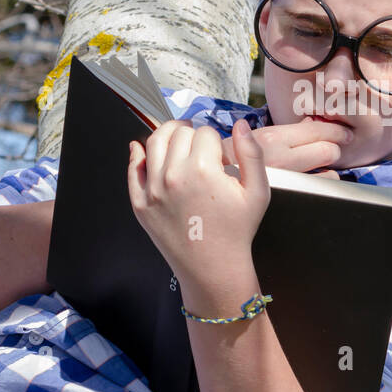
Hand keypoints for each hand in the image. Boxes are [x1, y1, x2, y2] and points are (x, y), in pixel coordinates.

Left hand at [127, 118, 269, 288]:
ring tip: (178, 140)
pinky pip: (133, 169)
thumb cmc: (237, 231)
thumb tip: (241, 124)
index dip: (216, 140)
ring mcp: (153, 190)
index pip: (206, 133)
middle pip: (179, 133)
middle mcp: (173, 175)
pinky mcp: (140, 203)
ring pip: (154, 142)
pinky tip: (142, 149)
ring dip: (167, 135)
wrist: (213, 267)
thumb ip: (251, 153)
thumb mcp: (258, 192)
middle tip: (202, 150)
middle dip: (193, 135)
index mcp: (203, 170)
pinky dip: (137, 154)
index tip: (220, 156)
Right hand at [219, 116, 351, 179]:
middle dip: (335, 148)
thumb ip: (282, 132)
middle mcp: (281, 161)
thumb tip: (309, 122)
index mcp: (272, 140)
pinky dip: (321, 182)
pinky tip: (317, 178)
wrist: (208, 187)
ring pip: (328, 175)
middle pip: (328, 151)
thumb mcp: (252, 138)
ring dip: (329, 168)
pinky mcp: (286, 197)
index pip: (317, 130)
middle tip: (337, 145)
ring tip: (326, 164)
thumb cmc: (227, 161)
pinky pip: (316, 189)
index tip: (343, 132)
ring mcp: (286, 182)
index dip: (334, 130)